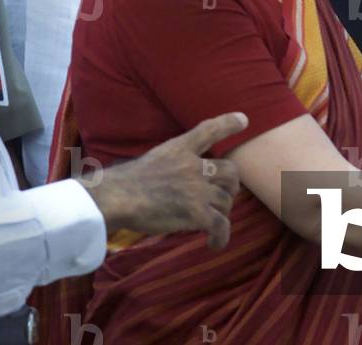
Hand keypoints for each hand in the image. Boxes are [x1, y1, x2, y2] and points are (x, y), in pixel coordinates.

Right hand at [79, 112, 247, 248]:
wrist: (118, 197)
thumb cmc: (125, 181)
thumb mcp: (152, 159)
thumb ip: (171, 164)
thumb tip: (180, 180)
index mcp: (181, 148)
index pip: (209, 130)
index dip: (228, 124)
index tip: (243, 119)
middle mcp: (194, 166)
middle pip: (230, 171)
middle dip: (232, 185)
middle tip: (225, 195)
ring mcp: (198, 189)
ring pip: (226, 201)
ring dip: (221, 212)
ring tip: (212, 223)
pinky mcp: (197, 213)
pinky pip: (220, 225)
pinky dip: (220, 236)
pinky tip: (213, 243)